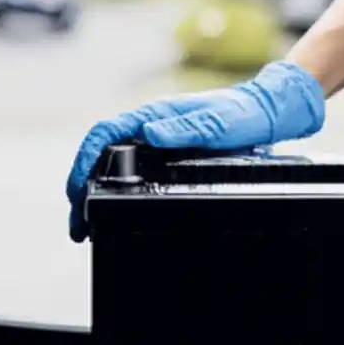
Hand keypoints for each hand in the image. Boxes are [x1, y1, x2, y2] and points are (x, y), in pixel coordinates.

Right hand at [65, 61, 324, 241]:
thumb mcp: (217, 124)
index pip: (104, 134)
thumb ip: (185, 129)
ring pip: (114, 169)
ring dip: (95, 195)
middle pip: (101, 156)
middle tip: (77, 225)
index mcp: (154, 116)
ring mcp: (158, 144)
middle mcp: (151, 129)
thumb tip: (149, 133)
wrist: (268, 115)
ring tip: (87, 229)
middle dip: (81, 188)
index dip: (83, 160)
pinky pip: (134, 175)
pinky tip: (115, 214)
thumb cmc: (244, 115)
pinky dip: (117, 195)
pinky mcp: (168, 158)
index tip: (75, 189)